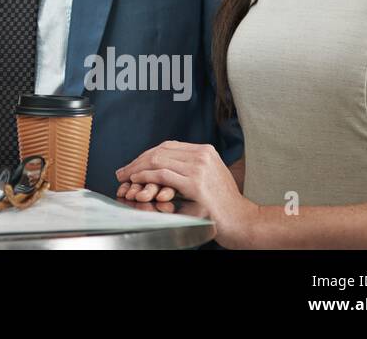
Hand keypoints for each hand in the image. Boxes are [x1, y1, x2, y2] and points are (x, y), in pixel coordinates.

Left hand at [114, 141, 258, 246]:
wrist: (242, 221)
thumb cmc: (224, 205)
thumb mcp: (209, 177)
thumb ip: (191, 167)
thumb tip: (164, 165)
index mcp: (206, 151)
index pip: (168, 146)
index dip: (147, 154)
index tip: (134, 163)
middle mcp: (202, 155)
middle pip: (160, 151)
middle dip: (138, 161)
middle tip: (123, 171)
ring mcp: (199, 168)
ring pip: (158, 160)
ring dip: (137, 169)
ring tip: (125, 177)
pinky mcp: (195, 184)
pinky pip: (162, 175)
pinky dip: (145, 177)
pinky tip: (136, 181)